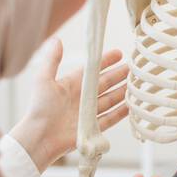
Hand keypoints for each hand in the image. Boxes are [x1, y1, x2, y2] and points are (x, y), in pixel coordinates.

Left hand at [9, 38, 127, 171]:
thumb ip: (51, 60)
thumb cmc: (39, 108)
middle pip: (105, 84)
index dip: (105, 61)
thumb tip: (57, 39)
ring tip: (137, 84)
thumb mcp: (43, 80)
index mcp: (71, 85)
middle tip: (134, 68)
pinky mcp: (92, 128)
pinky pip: (110, 118)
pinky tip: (132, 106)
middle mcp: (81, 98)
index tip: (119, 53)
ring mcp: (88, 113)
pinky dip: (121, 112)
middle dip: (119, 75)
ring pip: (110, 100)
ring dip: (123, 92)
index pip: (92, 70)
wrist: (39, 137)